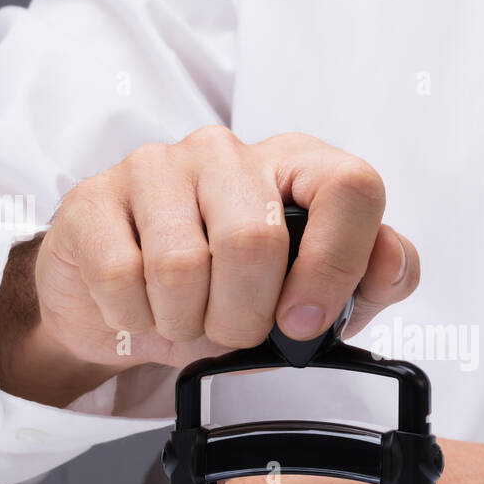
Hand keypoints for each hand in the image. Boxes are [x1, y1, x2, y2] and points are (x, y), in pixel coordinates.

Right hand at [0, 128, 419, 405]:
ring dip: (187, 323)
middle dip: (243, 318)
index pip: (349, 186)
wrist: (130, 304)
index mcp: (297, 165)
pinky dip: (136, 320)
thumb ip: (373, 277)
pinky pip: (122, 279)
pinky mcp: (94, 198)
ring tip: (186, 319)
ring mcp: (156, 166)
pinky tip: (142, 310)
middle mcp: (228, 151)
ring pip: (183, 266)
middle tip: (232, 331)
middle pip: (254, 240)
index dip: (334, 264)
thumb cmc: (233, 291)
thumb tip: (389, 261)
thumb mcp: (317, 295)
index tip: (303, 322)